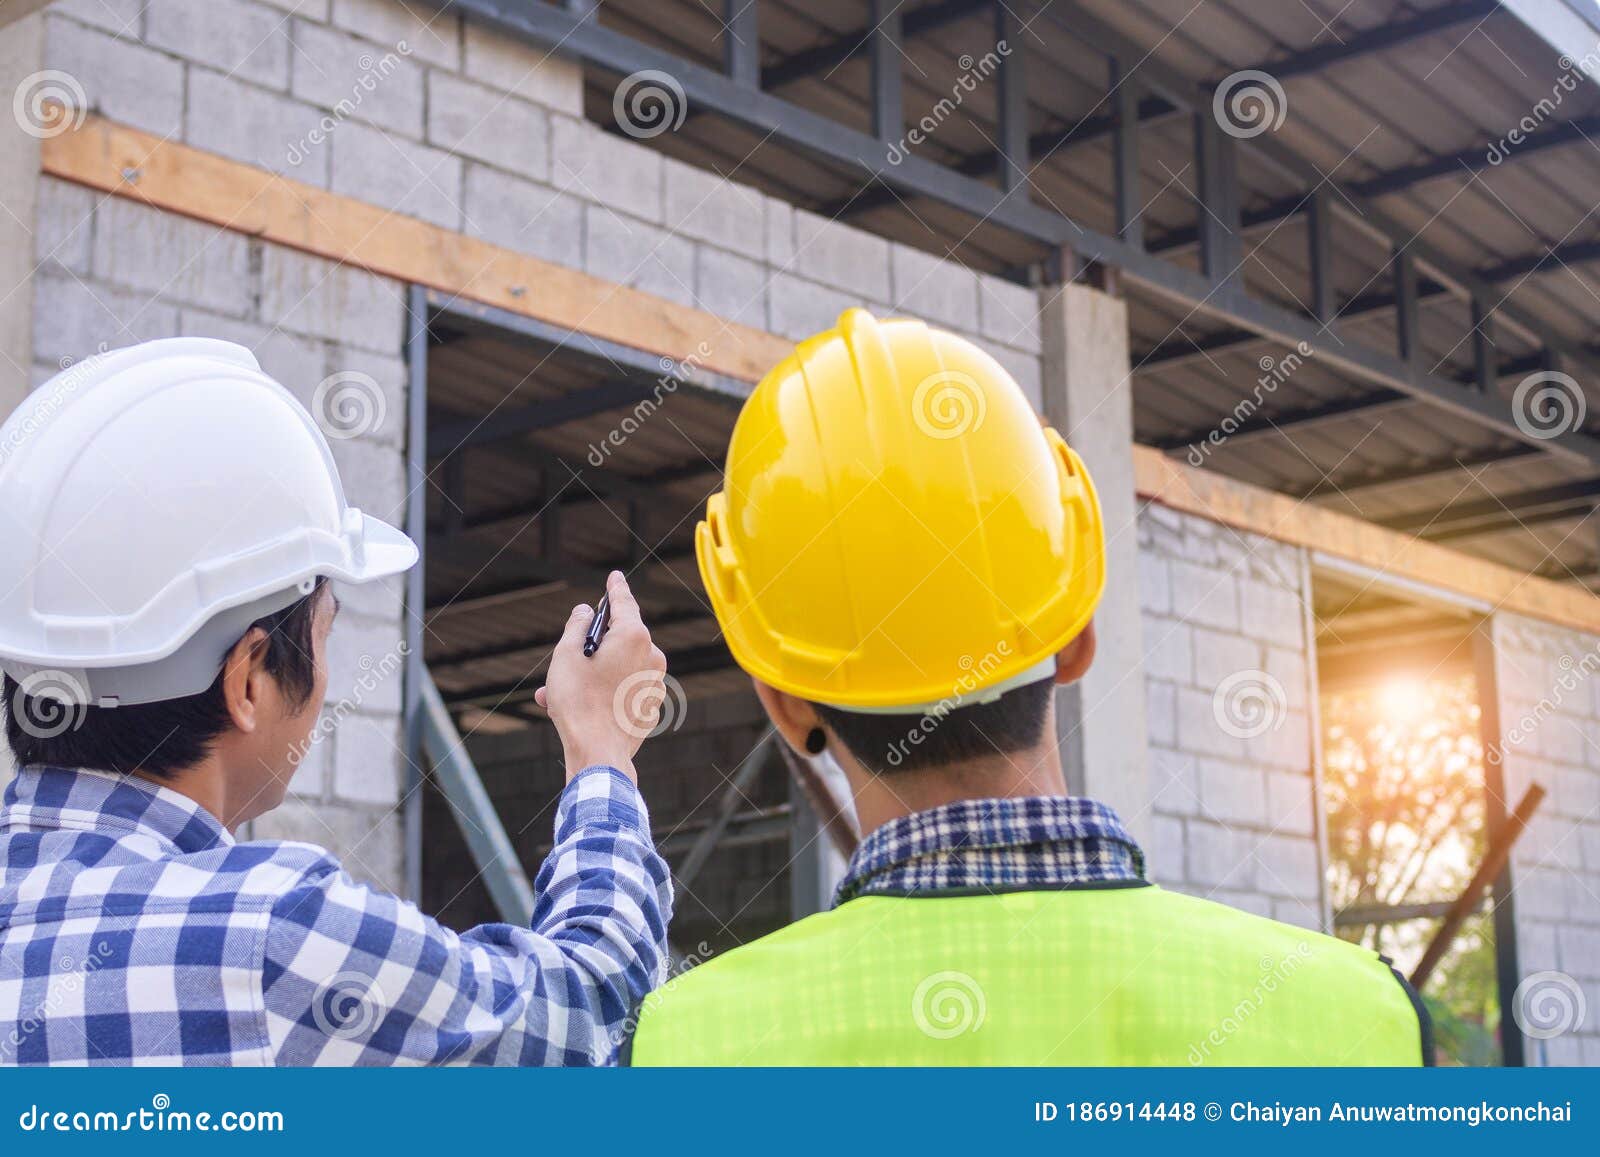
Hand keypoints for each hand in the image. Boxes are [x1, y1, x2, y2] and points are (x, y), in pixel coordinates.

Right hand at [534, 571, 666, 782]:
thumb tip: (585, 613)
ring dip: (591, 675)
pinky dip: (604, 693)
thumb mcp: (566, 656)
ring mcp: (655, 683)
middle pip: (618, 640)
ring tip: (557, 694)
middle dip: (589, 649)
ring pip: (618, 669)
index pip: (624, 602)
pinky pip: (625, 691)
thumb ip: (577, 627)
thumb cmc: (579, 703)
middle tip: (563, 661)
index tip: (615, 577)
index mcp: (634, 636)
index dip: (615, 588)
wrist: (598, 753)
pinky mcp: (651, 707)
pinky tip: (580, 709)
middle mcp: (652, 656)